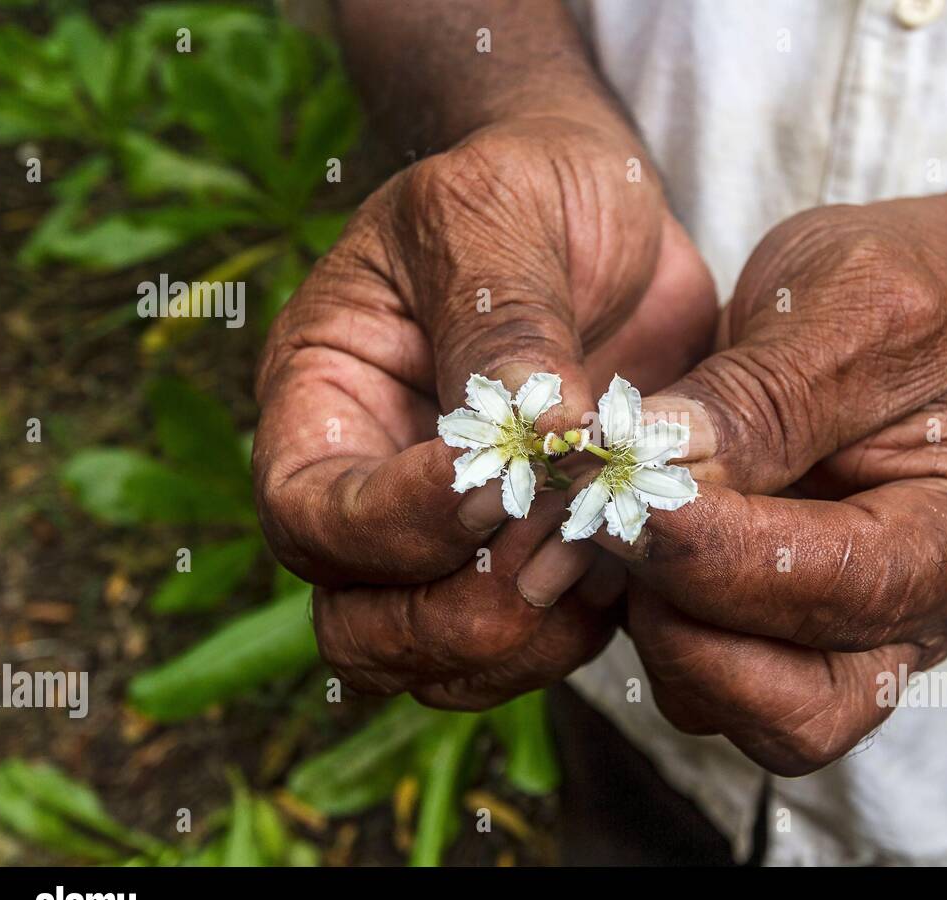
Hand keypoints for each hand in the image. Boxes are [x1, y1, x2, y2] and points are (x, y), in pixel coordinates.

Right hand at [253, 114, 715, 707]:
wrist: (600, 211)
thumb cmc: (519, 189)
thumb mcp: (490, 215)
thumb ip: (500, 326)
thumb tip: (545, 440)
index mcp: (326, 403)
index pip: (309, 517)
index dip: (393, 527)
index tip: (492, 484)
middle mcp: (377, 492)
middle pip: (361, 629)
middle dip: (458, 616)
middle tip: (557, 543)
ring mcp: (456, 542)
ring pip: (447, 664)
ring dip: (532, 637)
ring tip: (606, 543)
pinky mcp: (541, 559)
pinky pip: (539, 650)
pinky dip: (587, 631)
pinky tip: (637, 552)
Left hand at [593, 199, 946, 773]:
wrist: (892, 311)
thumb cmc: (898, 295)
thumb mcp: (849, 307)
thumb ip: (761, 398)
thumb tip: (655, 468)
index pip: (851, 585)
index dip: (727, 558)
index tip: (628, 498)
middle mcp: (925, 618)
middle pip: (802, 708)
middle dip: (690, 632)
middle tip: (618, 525)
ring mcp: (848, 643)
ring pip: (734, 711)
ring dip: (655, 629)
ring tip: (619, 515)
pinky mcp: (775, 642)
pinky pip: (695, 679)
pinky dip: (643, 621)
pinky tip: (624, 534)